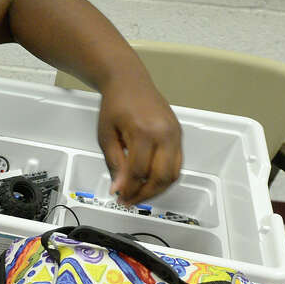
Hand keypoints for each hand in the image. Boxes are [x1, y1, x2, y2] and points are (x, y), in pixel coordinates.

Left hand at [96, 78, 182, 206]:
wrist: (129, 82)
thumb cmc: (116, 105)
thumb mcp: (106, 136)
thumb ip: (114, 163)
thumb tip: (118, 188)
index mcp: (144, 131)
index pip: (139, 171)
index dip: (129, 189)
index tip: (119, 197)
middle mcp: (165, 133)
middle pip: (161, 176)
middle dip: (145, 194)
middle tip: (129, 201)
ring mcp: (175, 134)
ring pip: (173, 173)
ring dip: (157, 190)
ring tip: (139, 196)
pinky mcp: (179, 134)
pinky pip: (177, 164)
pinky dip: (165, 178)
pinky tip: (150, 183)